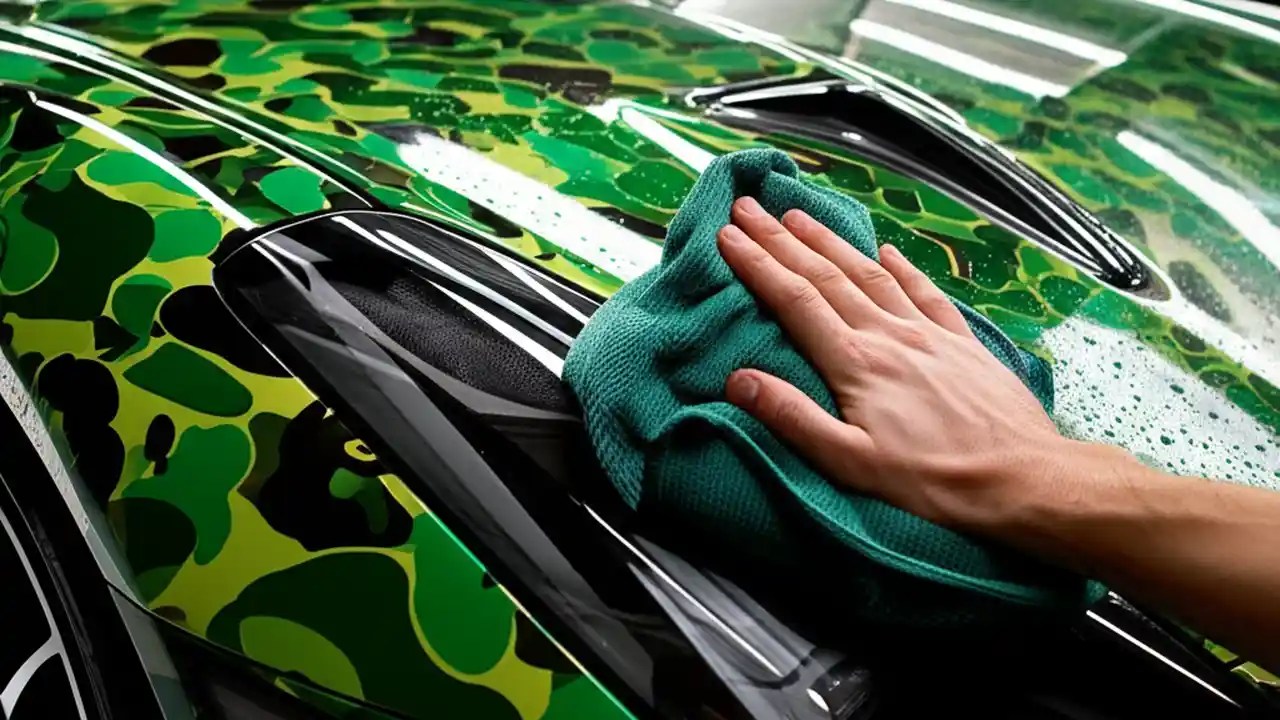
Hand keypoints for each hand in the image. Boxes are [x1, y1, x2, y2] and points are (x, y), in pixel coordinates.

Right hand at [718, 197, 1081, 533]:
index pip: (794, 301)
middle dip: (781, 239)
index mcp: (856, 364)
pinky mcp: (963, 343)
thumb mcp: (851, 464)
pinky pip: (926, 292)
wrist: (1022, 476)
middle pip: (825, 276)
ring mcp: (928, 334)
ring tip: (801, 215)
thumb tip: (738, 380)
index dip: (757, 264)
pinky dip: (902, 266)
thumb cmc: (934, 481)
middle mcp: (889, 336)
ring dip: (831, 241)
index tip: (727, 235)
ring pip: (870, 272)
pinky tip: (888, 249)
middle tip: (750, 208)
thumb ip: (793, 418)